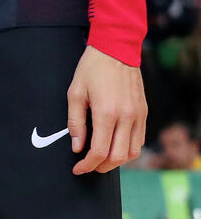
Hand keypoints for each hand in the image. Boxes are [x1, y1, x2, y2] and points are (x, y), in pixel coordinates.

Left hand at [67, 45, 146, 174]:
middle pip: (118, 156)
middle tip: (88, 166)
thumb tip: (77, 146)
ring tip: (101, 159)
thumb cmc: (92, 69)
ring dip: (117, 160)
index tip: (78, 168)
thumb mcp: (74, 93)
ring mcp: (138, 115)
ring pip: (132, 151)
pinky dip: (128, 149)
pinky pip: (140, 139)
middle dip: (101, 167)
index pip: (100, 151)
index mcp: (107, 112)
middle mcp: (126, 117)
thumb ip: (75, 122)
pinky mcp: (144, 112)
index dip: (87, 164)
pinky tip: (115, 147)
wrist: (116, 49)